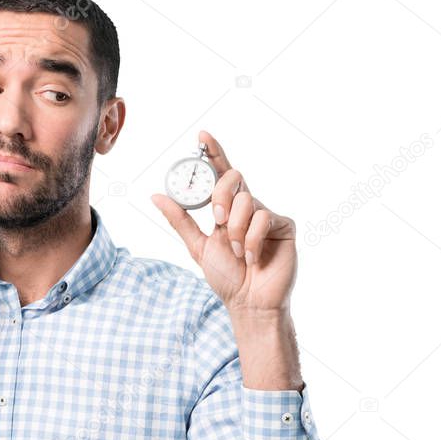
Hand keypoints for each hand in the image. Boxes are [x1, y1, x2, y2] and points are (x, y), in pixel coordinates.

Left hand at [151, 130, 296, 313]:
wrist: (248, 303)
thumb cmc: (227, 278)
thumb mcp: (198, 247)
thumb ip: (180, 221)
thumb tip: (157, 196)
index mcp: (228, 209)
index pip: (220, 175)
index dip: (212, 153)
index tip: (201, 136)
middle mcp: (248, 206)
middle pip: (234, 177)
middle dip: (221, 196)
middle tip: (217, 220)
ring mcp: (266, 214)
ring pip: (246, 201)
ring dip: (235, 230)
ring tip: (237, 252)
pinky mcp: (283, 225)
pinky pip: (263, 219)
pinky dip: (251, 242)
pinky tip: (252, 258)